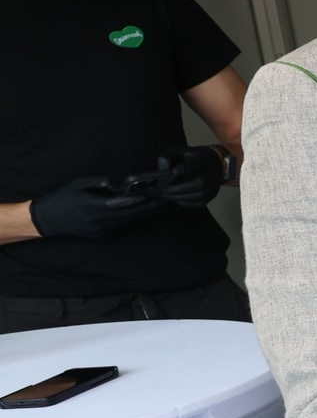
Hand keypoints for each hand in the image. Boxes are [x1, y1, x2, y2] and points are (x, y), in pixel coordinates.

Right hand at [27, 175, 164, 238]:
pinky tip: (147, 213)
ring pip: (129, 221)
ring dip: (146, 214)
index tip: (156, 195)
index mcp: (93, 206)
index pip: (122, 204)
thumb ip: (97, 182)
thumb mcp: (77, 184)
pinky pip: (122, 225)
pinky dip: (135, 218)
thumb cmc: (61, 198)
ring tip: (163, 205)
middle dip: (151, 208)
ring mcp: (101, 229)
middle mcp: (100, 220)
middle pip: (131, 214)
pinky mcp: (101, 235)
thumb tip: (115, 183)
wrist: (46, 220)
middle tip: (169, 200)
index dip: (140, 201)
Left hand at [156, 145, 227, 206]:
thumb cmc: (190, 158)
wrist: (211, 163)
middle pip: (198, 183)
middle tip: (163, 191)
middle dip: (177, 189)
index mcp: (202, 159)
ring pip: (198, 195)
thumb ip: (167, 159)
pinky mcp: (211, 195)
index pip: (196, 163)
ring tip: (167, 195)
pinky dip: (186, 203)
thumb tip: (162, 174)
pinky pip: (198, 203)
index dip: (185, 168)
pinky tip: (176, 199)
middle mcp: (211, 173)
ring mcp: (213, 185)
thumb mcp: (177, 151)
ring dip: (179, 197)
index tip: (174, 172)